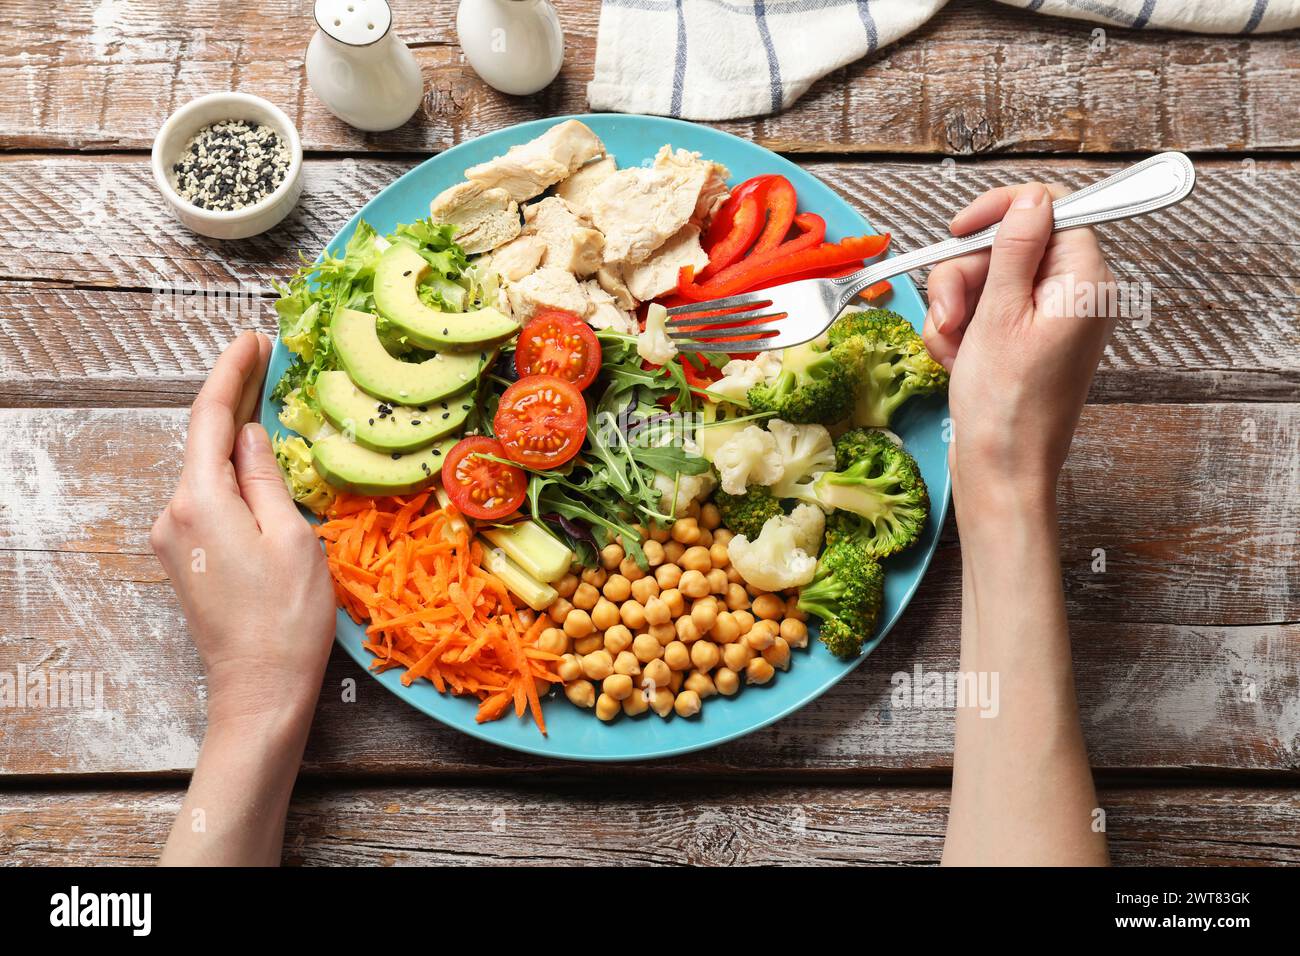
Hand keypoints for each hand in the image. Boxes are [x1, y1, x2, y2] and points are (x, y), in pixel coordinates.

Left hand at [150, 332, 334, 735]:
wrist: (260, 691)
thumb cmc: (288, 619)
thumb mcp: (293, 536)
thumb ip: (266, 477)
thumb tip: (251, 436)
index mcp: (199, 501)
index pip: (211, 417)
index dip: (233, 372)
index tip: (254, 339)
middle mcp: (173, 514)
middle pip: (205, 441)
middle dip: (235, 399)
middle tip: (270, 361)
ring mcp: (173, 539)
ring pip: (208, 473)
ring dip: (237, 440)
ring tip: (275, 408)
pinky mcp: (184, 559)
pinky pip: (209, 500)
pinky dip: (234, 476)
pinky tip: (261, 467)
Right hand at [923, 183, 1115, 491]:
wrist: (1001, 474)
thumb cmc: (1004, 407)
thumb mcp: (998, 316)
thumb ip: (1014, 250)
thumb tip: (1030, 199)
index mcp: (1085, 282)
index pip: (1051, 209)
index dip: (1000, 213)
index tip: (958, 230)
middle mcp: (1075, 295)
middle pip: (1010, 245)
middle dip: (966, 276)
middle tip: (950, 315)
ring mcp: (1050, 320)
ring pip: (989, 279)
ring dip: (957, 308)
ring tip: (951, 349)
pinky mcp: (1027, 341)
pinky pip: (986, 312)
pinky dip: (963, 331)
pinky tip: (955, 361)